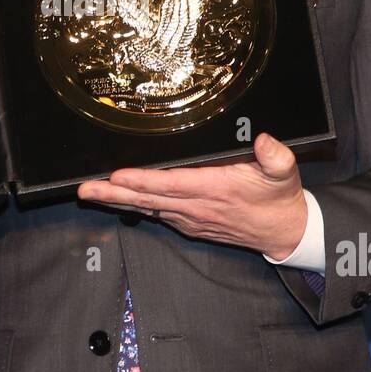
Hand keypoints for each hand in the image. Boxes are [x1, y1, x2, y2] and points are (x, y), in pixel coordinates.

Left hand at [76, 132, 306, 258]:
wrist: (283, 232)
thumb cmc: (278, 198)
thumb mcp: (284, 172)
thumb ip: (275, 155)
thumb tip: (263, 139)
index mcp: (215, 189)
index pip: (172, 184)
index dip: (144, 181)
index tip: (119, 175)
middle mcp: (197, 207)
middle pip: (148, 199)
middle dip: (114, 193)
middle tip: (86, 188)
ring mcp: (190, 218)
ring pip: (146, 208)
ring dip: (116, 201)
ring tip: (90, 193)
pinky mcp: (189, 224)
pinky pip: (155, 215)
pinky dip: (133, 207)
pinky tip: (116, 200)